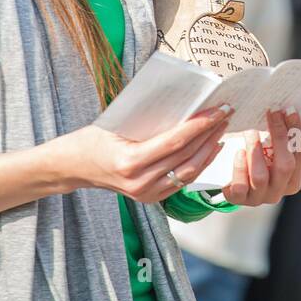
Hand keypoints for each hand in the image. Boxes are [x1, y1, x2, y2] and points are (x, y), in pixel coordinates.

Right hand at [53, 106, 232, 201]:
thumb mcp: (116, 123)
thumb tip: (184, 102)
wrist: (72, 167)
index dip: (200, 125)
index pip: (175, 141)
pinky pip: (181, 181)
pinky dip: (199, 164)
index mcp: (130, 161)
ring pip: (189, 173)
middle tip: (227, 113)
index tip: (218, 109)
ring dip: (210, 150)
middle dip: (210, 133)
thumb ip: (148, 119)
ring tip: (222, 128)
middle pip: (186, 157)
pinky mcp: (150, 198)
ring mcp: (146, 194)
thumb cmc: (91, 139)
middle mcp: (140, 182)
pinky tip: (210, 148)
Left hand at [221, 109, 300, 205]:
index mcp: (292, 180)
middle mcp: (278, 191)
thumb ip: (279, 140)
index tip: (288, 110)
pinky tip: (238, 152)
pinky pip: (241, 185)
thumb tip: (284, 110)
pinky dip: (240, 167)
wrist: (233, 184)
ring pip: (260, 177)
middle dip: (279, 137)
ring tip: (251, 132)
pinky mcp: (239, 199)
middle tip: (271, 114)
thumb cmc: (256, 165)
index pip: (298, 154)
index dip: (294, 132)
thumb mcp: (271, 153)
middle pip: (284, 166)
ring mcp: (259, 197)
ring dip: (256, 151)